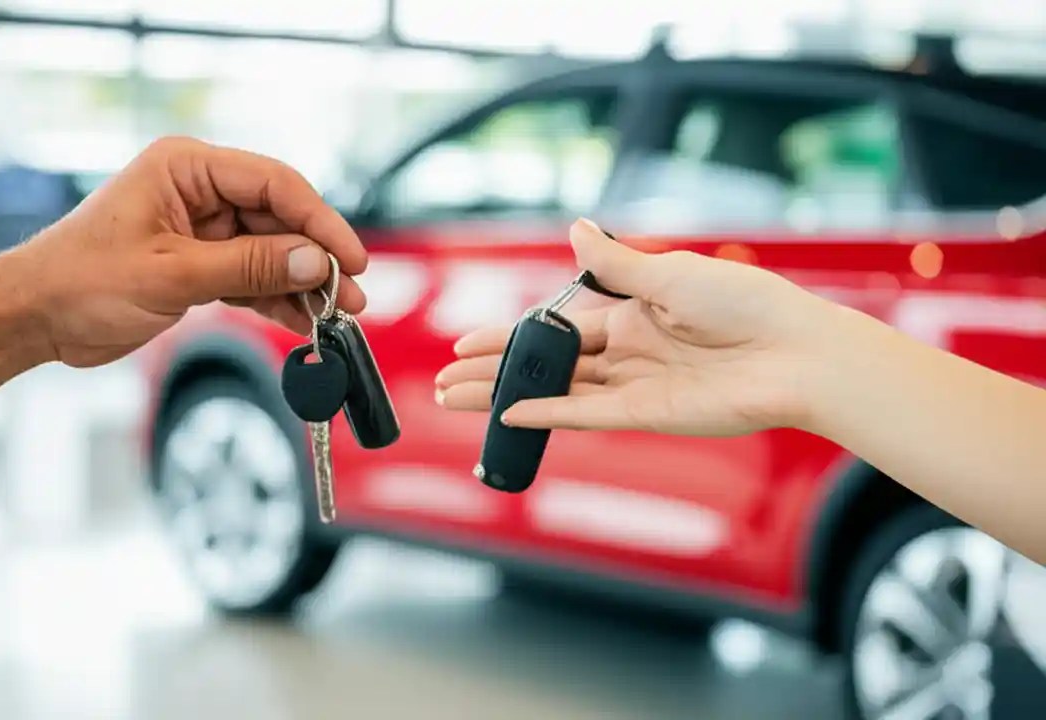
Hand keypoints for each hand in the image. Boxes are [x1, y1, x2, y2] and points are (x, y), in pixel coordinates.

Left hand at [0, 137, 368, 367]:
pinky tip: (304, 322)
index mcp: (187, 167)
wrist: (35, 318)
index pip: (274, 184)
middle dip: (316, 259)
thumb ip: (248, 267)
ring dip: (303, 284)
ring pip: (272, 251)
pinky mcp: (199, 263)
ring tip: (338, 317)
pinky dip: (277, 299)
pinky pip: (252, 277)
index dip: (319, 220)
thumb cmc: (81, 281)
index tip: (350, 258)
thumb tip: (315, 261)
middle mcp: (199, 190)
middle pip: (280, 218)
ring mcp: (202, 228)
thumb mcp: (171, 275)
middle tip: (351, 297)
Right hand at [435, 219, 843, 434]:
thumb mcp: (671, 273)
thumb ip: (615, 265)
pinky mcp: (648, 414)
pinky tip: (509, 412)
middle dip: (495, 371)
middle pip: (547, 364)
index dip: (511, 337)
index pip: (557, 328)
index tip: (467, 343)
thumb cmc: (746, 303)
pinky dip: (547, 413)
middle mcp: (628, 350)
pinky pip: (586, 413)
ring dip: (506, 394)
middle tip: (445, 381)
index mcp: (634, 312)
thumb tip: (575, 228)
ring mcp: (635, 384)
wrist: (797, 352)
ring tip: (456, 399)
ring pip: (556, 391)